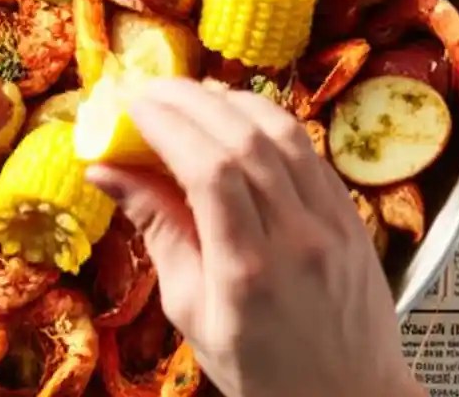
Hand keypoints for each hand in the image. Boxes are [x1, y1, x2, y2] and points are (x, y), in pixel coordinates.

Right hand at [85, 78, 422, 396]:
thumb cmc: (261, 371)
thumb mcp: (192, 314)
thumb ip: (158, 234)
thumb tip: (106, 172)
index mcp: (248, 272)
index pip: (209, 171)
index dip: (167, 125)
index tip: (131, 106)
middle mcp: (298, 237)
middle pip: (244, 140)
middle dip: (190, 102)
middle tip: (148, 90)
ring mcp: (332, 221)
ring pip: (283, 132)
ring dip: (230, 101)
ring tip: (189, 95)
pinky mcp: (351, 214)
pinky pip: (308, 149)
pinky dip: (268, 121)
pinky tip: (237, 117)